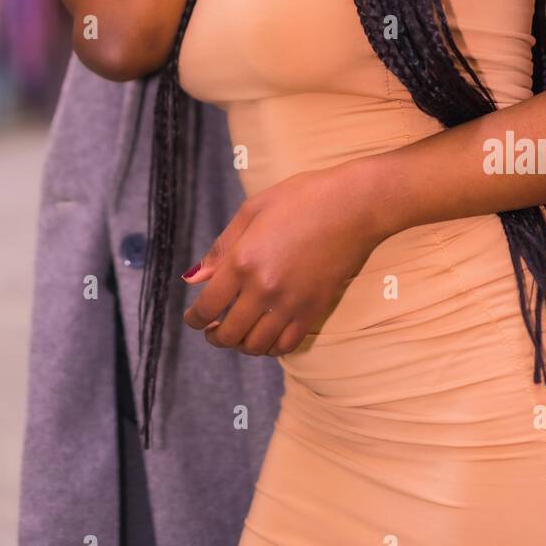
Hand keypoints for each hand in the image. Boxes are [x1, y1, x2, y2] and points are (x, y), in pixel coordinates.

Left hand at [181, 163, 383, 355]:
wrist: (354, 205)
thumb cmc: (302, 198)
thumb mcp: (253, 210)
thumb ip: (221, 246)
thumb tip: (194, 277)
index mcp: (243, 261)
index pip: (208, 306)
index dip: (194, 318)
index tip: (192, 317)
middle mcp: (264, 289)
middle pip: (229, 334)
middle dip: (214, 337)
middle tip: (211, 330)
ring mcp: (291, 304)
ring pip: (256, 346)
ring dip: (240, 345)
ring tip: (237, 334)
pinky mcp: (314, 311)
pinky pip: (286, 345)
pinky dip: (270, 347)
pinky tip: (265, 335)